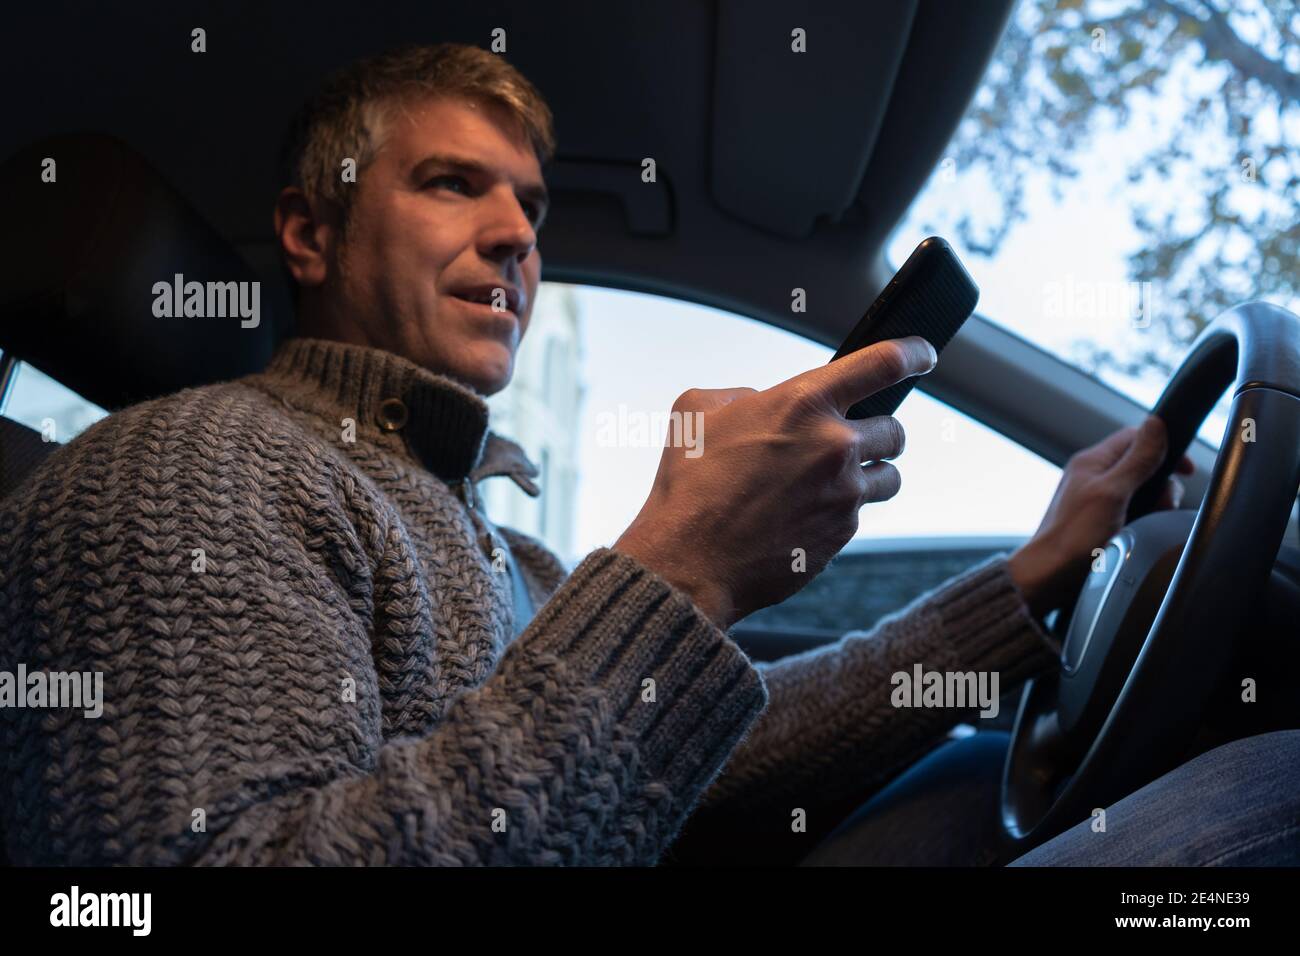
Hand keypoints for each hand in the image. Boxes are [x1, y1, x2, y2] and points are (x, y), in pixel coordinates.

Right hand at [613, 337, 937, 628]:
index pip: (883, 363)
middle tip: (845, 443)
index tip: (922, 357)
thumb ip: (739, 394)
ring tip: (829, 483)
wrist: (689, 561)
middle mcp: (835, 446)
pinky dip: (837, 513)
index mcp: (803, 403)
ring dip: (868, 475)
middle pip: (895, 431)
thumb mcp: (696, 412)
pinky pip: (858, 517)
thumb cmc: (688, 487)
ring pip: (889, 478)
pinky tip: (798, 517)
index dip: (912, 355)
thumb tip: (759, 401)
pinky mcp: (842, 535)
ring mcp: (844, 495)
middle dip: (875, 434)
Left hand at [1008, 415, 1195, 618]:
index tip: (1186, 469)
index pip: (1135, 437)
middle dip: (1161, 483)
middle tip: (1162, 504)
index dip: (1163, 447)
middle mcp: (1093, 476)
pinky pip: (1131, 510)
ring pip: (1140, 490)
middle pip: (1142, 465)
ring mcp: (1095, 498)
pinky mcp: (1099, 520)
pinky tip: (1139, 532)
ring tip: (1147, 521)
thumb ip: (1137, 459)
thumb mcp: (1113, 493)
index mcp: (1092, 461)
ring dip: (1154, 504)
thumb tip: (1156, 423)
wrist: (1049, 575)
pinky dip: (1142, 518)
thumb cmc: (1073, 536)